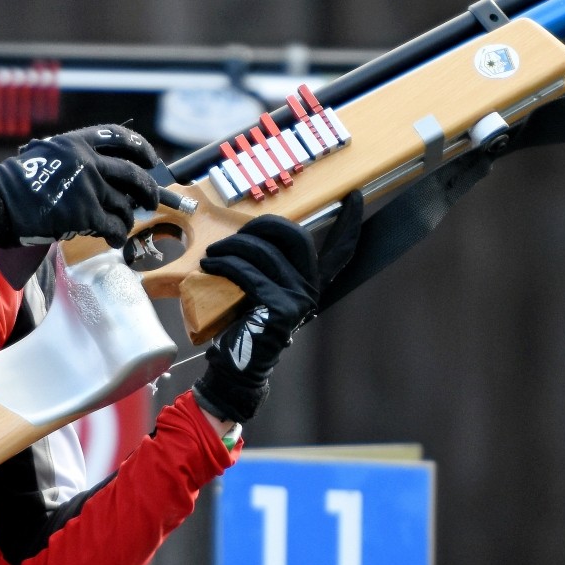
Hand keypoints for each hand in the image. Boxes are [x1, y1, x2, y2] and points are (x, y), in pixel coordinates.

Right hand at [0, 124, 161, 248]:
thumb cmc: (17, 183)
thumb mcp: (47, 155)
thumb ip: (75, 158)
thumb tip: (104, 174)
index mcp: (77, 143)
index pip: (119, 137)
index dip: (141, 148)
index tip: (151, 160)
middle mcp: (88, 162)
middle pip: (133, 174)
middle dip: (147, 189)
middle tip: (150, 200)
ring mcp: (89, 188)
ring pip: (124, 205)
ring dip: (127, 218)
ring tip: (122, 226)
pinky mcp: (86, 214)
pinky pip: (114, 226)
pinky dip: (118, 235)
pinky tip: (114, 240)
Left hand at [191, 191, 362, 422]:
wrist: (235, 366)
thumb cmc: (243, 325)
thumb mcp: (260, 290)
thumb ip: (266, 266)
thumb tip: (250, 235)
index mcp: (310, 284)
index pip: (341, 251)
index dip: (350, 223)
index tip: (355, 198)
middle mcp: (310, 290)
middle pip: (296, 236)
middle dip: (264, 225)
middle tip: (239, 232)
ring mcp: (297, 299)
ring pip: (264, 253)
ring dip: (232, 247)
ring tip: (212, 254)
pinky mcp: (278, 307)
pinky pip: (248, 272)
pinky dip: (224, 264)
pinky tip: (209, 265)